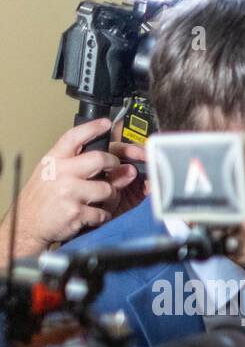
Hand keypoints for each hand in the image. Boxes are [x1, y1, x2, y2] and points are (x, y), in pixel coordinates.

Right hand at [0, 120, 147, 264]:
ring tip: (100, 200)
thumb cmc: (42, 197)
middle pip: (100, 159)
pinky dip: (102, 216)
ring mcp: (69, 192)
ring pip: (108, 189)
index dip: (92, 127)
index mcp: (54, 159)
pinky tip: (91, 215)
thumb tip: (112, 163)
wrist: (28, 222)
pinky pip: (103, 213)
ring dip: (111, 197)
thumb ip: (78, 164)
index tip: (105, 123)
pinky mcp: (76, 211)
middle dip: (114, 165)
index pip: (74, 137)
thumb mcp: (53, 172)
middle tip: (115, 170)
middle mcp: (61, 172)